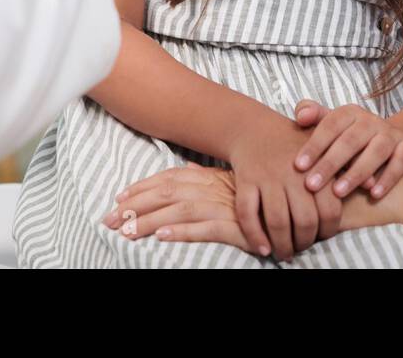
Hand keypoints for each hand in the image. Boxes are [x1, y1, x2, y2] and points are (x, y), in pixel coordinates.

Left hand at [101, 163, 252, 250]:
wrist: (293, 200)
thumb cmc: (259, 191)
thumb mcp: (230, 179)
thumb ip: (207, 174)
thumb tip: (187, 166)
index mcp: (208, 176)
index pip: (167, 179)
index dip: (141, 187)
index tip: (118, 197)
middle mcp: (212, 188)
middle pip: (166, 193)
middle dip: (134, 206)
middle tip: (109, 220)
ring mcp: (224, 205)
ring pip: (178, 210)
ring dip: (149, 221)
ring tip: (126, 232)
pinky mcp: (237, 225)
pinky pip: (206, 228)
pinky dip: (182, 231)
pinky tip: (162, 236)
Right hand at [225, 112, 343, 260]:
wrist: (254, 129)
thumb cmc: (295, 146)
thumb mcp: (323, 150)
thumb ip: (346, 168)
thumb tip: (371, 185)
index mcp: (317, 167)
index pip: (330, 210)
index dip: (327, 230)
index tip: (322, 237)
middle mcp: (293, 174)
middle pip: (304, 220)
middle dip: (304, 242)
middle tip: (301, 249)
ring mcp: (267, 177)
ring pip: (277, 221)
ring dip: (282, 244)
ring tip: (284, 253)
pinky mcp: (246, 180)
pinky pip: (248, 214)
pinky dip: (254, 235)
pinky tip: (263, 248)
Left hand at [293, 100, 402, 199]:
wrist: (388, 140)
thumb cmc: (347, 137)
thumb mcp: (329, 125)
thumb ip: (312, 116)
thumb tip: (300, 116)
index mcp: (349, 112)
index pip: (330, 125)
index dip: (314, 145)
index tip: (298, 166)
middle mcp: (371, 120)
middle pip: (350, 140)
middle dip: (330, 163)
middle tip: (312, 185)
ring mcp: (391, 134)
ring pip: (376, 151)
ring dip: (357, 172)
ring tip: (338, 192)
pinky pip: (400, 162)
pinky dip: (388, 178)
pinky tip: (374, 194)